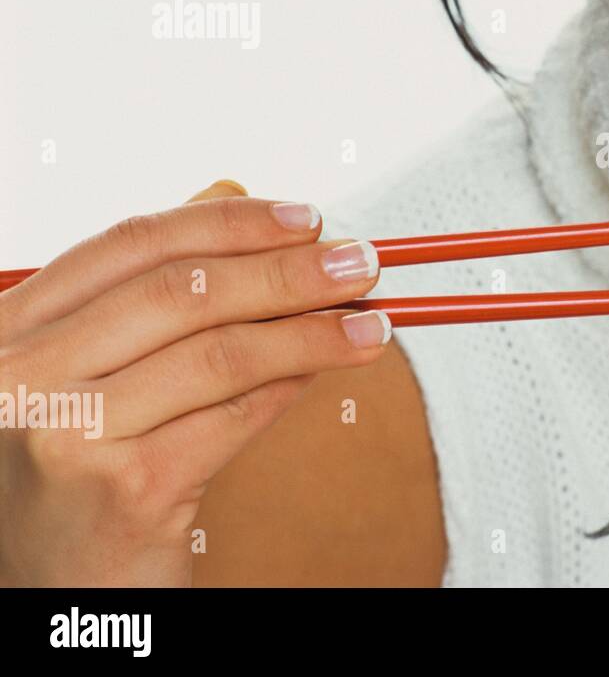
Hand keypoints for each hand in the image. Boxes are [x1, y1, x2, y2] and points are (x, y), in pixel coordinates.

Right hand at [0, 180, 389, 585]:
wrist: (57, 601)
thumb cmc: (84, 477)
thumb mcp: (97, 379)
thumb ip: (155, 298)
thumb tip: (246, 207)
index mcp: (9, 329)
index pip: (131, 244)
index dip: (229, 223)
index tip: (309, 217)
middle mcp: (19, 376)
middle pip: (182, 292)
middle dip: (288, 270)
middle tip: (363, 262)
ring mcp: (65, 432)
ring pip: (220, 352)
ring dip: (311, 331)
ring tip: (373, 323)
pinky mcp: (124, 488)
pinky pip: (235, 417)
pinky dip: (291, 389)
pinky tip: (327, 373)